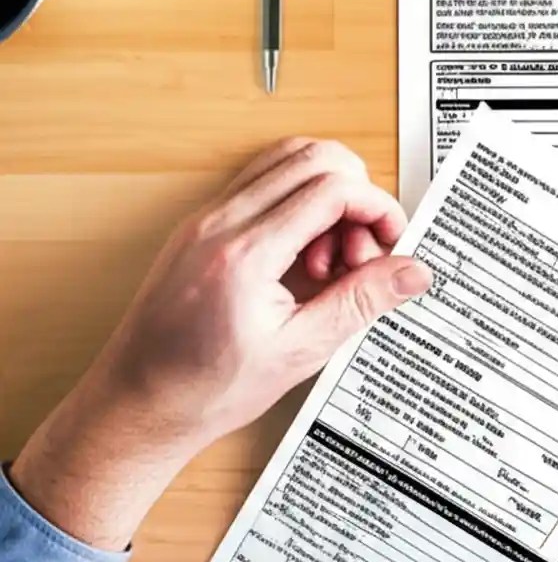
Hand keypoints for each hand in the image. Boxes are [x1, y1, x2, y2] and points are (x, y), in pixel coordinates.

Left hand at [11, 138, 432, 548]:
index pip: (331, 188)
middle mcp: (220, 222)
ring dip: (326, 195)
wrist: (141, 403)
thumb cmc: (205, 388)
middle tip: (366, 252)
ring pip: (286, 162)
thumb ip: (361, 302)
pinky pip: (262, 185)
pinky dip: (298, 204)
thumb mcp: (299, 351)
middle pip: (312, 158)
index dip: (377, 207)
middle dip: (357, 195)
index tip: (393, 241)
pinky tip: (303, 258)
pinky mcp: (202, 227)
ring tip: (332, 259)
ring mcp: (206, 219)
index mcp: (245, 253)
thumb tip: (411, 272)